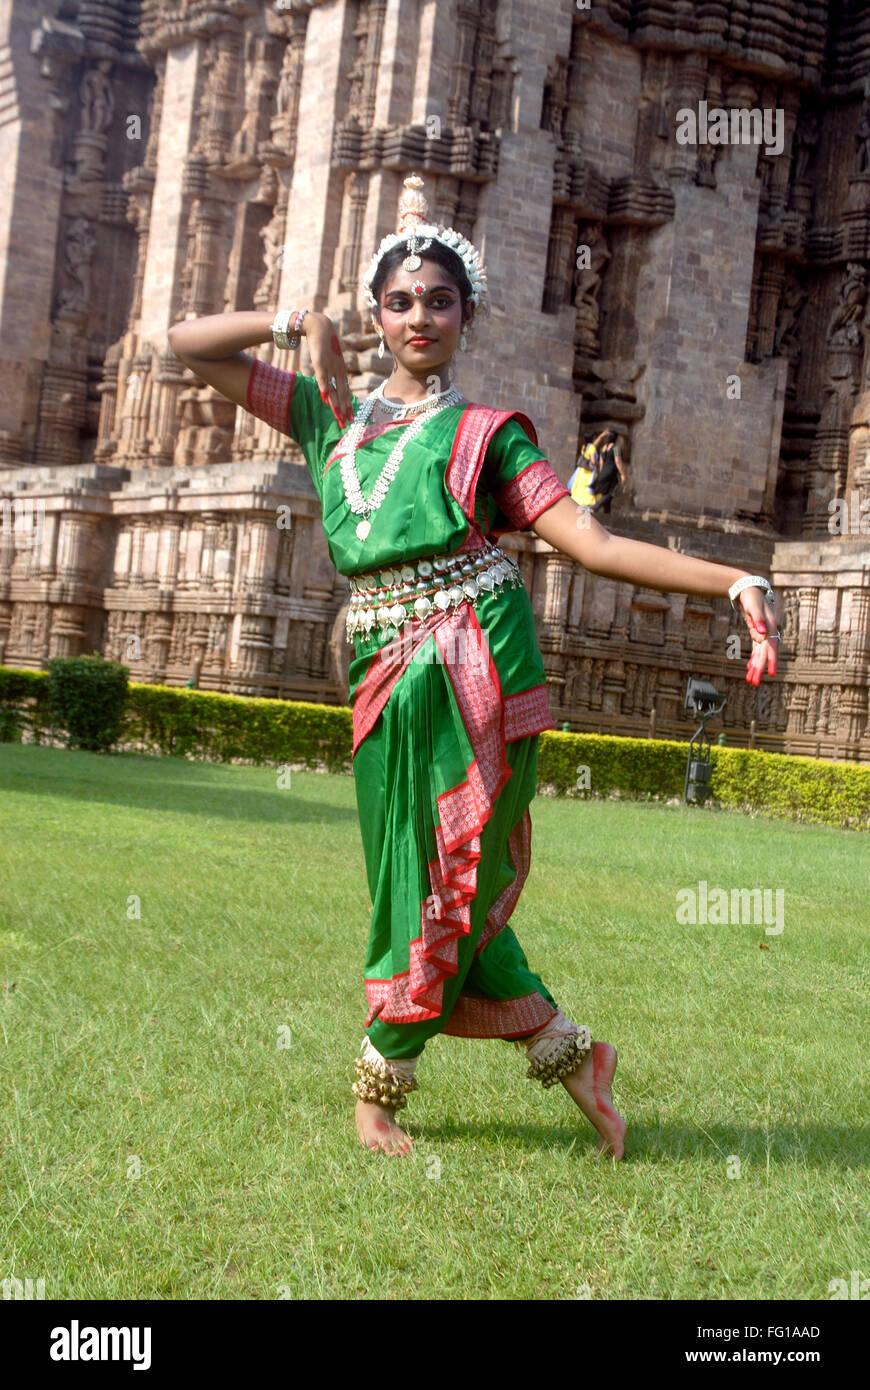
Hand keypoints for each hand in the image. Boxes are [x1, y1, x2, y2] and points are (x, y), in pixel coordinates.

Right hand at [303, 312, 353, 427]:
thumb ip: (330, 373)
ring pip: (333, 389)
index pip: (345, 391)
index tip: (350, 418)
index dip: (347, 405)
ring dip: (336, 404)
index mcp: (341, 370)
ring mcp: (329, 367)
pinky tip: (325, 399)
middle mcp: (338, 370)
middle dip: (344, 410)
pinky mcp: (320, 362)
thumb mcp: (329, 360)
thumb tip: (329, 385)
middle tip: (346, 424)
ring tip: (339, 417)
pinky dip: (324, 389)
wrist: (319, 326)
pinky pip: (322, 378)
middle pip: (341, 394)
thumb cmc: (324, 343)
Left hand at [738, 586, 778, 685]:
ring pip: (760, 653)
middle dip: (759, 668)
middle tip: (753, 683)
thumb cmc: (751, 597)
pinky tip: (749, 667)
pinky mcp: (757, 632)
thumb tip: (762, 635)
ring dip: (755, 666)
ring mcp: (763, 632)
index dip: (771, 661)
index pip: (771, 648)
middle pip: (764, 653)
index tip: (771, 674)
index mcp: (770, 627)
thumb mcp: (753, 607)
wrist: (747, 588)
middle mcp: (768, 632)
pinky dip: (753, 658)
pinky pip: (756, 649)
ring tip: (750, 680)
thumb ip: (757, 621)